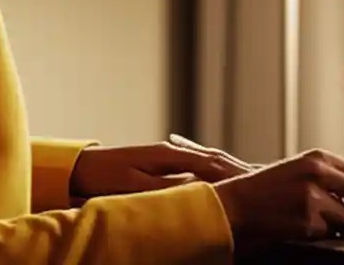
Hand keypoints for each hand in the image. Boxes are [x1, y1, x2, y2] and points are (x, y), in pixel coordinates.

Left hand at [69, 142, 250, 198]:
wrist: (75, 168)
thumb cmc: (101, 176)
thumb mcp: (133, 185)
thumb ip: (166, 187)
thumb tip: (197, 190)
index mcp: (169, 156)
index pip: (212, 165)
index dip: (237, 176)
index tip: (260, 185)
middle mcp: (172, 152)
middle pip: (216, 160)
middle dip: (242, 170)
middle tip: (268, 180)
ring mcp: (167, 156)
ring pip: (209, 162)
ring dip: (231, 170)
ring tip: (254, 179)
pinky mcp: (160, 164)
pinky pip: (196, 167)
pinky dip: (214, 173)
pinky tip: (219, 178)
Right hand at [213, 149, 343, 249]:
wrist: (236, 205)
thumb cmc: (266, 191)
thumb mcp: (299, 173)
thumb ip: (329, 178)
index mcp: (318, 158)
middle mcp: (318, 172)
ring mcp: (313, 196)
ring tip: (335, 229)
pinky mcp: (308, 219)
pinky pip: (331, 234)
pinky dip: (327, 237)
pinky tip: (310, 230)